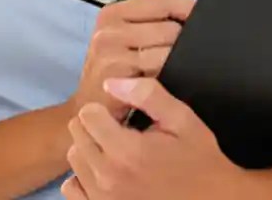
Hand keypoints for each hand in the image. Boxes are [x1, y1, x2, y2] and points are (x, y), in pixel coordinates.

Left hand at [62, 77, 246, 199]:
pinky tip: (108, 173)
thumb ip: (147, 94)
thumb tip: (111, 83)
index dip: (105, 109)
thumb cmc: (199, 160)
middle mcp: (108, 177)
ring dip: (91, 149)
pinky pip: (72, 188)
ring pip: (74, 157)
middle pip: (77, 133)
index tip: (123, 117)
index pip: (87, 114)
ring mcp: (102, 199)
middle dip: (97, 126)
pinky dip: (84, 178)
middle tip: (122, 133)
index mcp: (126, 151)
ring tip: (118, 152)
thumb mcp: (182, 119)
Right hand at [64, 0, 192, 120]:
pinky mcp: (116, 73)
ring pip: (169, 48)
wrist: (89, 117)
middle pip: (171, 26)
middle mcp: (109, 28)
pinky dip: (169, 78)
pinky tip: (162, 86)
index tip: (205, 20)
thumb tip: (194, 15)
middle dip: (184, 42)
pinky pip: (161, 68)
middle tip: (180, 60)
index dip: (190, 8)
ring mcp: (110, 49)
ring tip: (168, 75)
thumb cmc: (113, 79)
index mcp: (113, 14)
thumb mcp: (124, 45)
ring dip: (178, 63)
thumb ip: (153, 26)